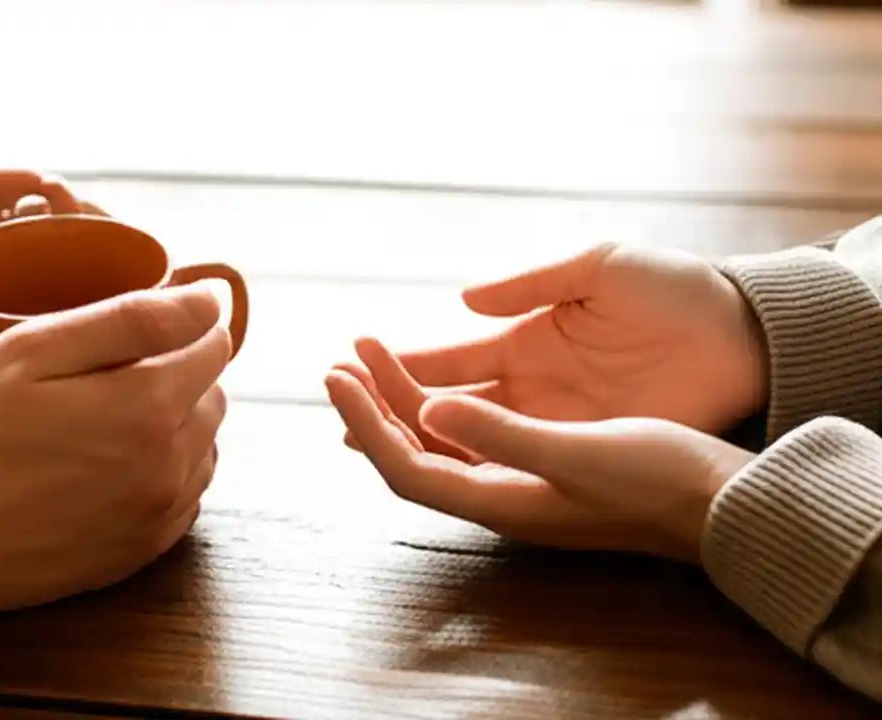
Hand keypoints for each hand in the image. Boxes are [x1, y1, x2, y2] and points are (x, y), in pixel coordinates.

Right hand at [0, 282, 229, 619]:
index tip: (142, 322)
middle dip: (181, 372)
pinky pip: (183, 499)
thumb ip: (132, 318)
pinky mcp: (138, 554)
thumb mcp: (32, 349)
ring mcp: (156, 517)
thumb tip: (211, 299)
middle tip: (113, 367)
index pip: (214, 347)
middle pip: (213, 398)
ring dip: (177, 424)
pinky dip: (164, 473)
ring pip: (204, 450)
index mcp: (151, 407)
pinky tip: (109, 465)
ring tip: (107, 416)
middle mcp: (170, 467)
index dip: (184, 323)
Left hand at [327, 369, 754, 561]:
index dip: (364, 421)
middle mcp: (502, 498)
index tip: (334, 376)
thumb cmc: (660, 477)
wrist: (726, 501)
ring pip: (440, 443)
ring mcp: (522, 486)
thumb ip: (501, 433)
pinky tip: (435, 381)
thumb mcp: (580, 450)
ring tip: (372, 356)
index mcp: (502, 500)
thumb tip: (428, 411)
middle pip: (414, 454)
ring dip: (403, 402)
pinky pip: (471, 437)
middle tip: (339, 362)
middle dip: (372, 407)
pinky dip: (442, 405)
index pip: (406, 465)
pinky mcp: (544, 468)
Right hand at [346, 243, 768, 447]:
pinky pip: (518, 466)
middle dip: (391, 408)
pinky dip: (476, 473)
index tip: (351, 367)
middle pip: (444, 406)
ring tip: (366, 448)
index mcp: (526, 341)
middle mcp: (528, 388)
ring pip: (470, 444)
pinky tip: (443, 482)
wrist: (743, 334)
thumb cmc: (674, 291)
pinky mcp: (585, 449)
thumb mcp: (600, 268)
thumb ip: (532, 281)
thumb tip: (463, 297)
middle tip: (337, 412)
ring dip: (421, 445)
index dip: (401, 366)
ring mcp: (554, 423)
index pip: (448, 360)